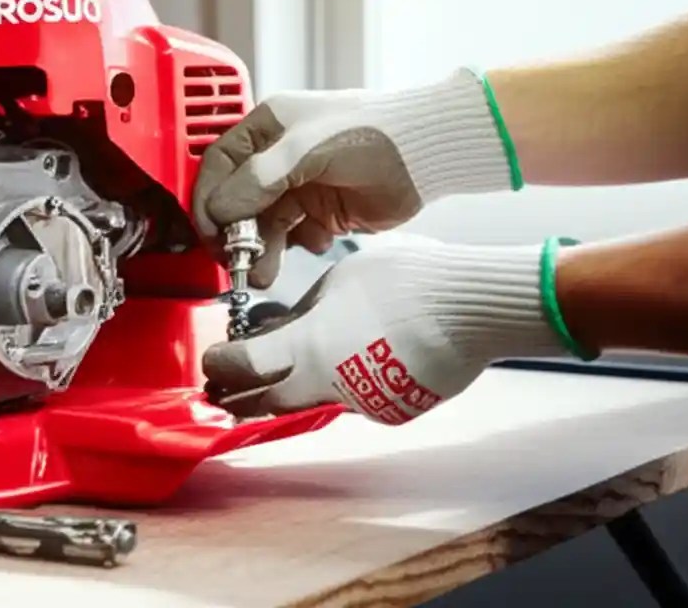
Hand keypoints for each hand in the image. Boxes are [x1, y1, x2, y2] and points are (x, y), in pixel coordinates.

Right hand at [192, 68, 516, 287]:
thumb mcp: (304, 151)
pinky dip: (296, 245)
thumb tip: (219, 211)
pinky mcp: (321, 210)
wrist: (427, 154)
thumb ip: (257, 181)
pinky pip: (292, 235)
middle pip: (236, 201)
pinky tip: (315, 241)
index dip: (208, 201)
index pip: (218, 166)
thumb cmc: (371, 134)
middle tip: (235, 261)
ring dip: (261, 250)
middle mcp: (278, 156)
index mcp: (267, 127)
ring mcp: (299, 184)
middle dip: (235, 234)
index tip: (209, 233)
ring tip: (264, 273)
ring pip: (263, 224)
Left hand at [203, 237, 566, 424]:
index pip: (242, 367)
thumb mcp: (339, 280)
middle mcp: (329, 384)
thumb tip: (283, 323)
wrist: (474, 307)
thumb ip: (303, 309)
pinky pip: (353, 398)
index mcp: (308, 348)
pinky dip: (339, 383)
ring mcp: (363, 401)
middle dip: (239, 395)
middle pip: (266, 401)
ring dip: (289, 387)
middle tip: (221, 388)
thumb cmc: (408, 280)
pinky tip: (346, 360)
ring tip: (278, 368)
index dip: (221, 363)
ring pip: (310, 401)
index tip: (213, 358)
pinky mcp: (393, 408)